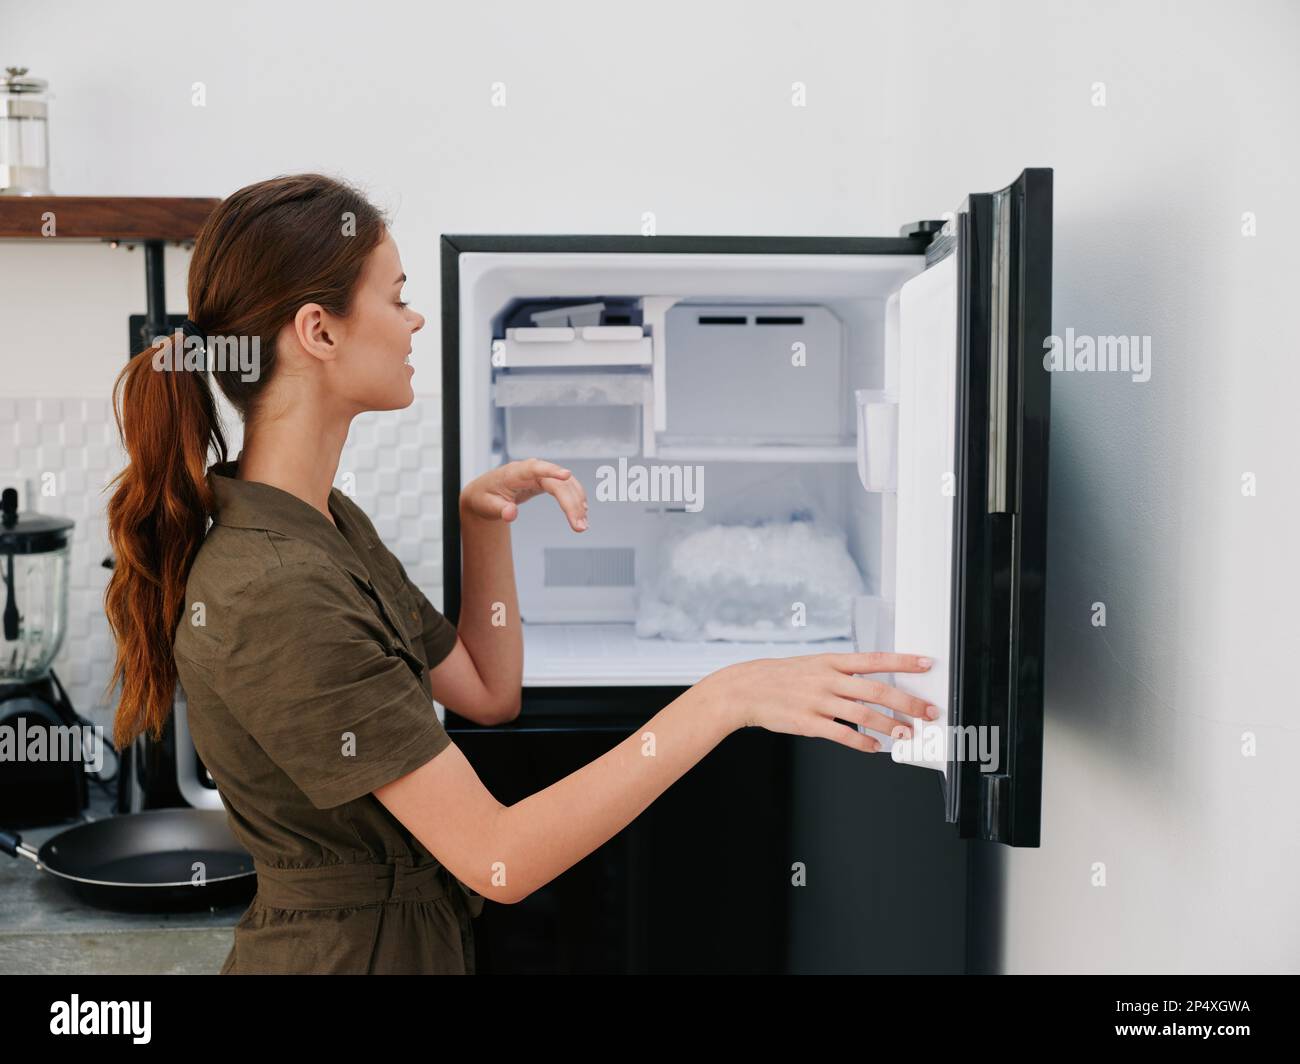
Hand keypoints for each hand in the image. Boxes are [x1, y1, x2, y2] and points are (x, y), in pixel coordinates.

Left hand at [460, 458, 588, 531]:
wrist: (486, 493)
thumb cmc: (485, 497)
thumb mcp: (486, 506)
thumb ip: (499, 509)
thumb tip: (511, 514)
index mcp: (515, 473)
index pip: (535, 468)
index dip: (551, 471)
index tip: (567, 475)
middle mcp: (531, 471)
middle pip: (558, 483)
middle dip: (571, 503)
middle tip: (580, 526)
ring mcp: (541, 475)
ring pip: (566, 485)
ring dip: (577, 504)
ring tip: (583, 525)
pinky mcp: (547, 481)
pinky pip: (566, 488)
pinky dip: (575, 501)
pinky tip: (582, 514)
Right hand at [702, 652, 935, 750]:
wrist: (747, 688)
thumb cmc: (783, 677)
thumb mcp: (813, 665)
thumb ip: (842, 674)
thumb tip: (874, 684)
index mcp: (832, 662)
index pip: (875, 659)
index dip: (904, 661)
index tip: (927, 664)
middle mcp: (829, 679)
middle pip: (877, 690)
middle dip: (908, 702)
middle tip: (928, 712)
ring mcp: (819, 701)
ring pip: (863, 715)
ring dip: (889, 726)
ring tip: (907, 734)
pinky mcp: (808, 723)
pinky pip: (842, 735)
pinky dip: (862, 743)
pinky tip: (875, 748)